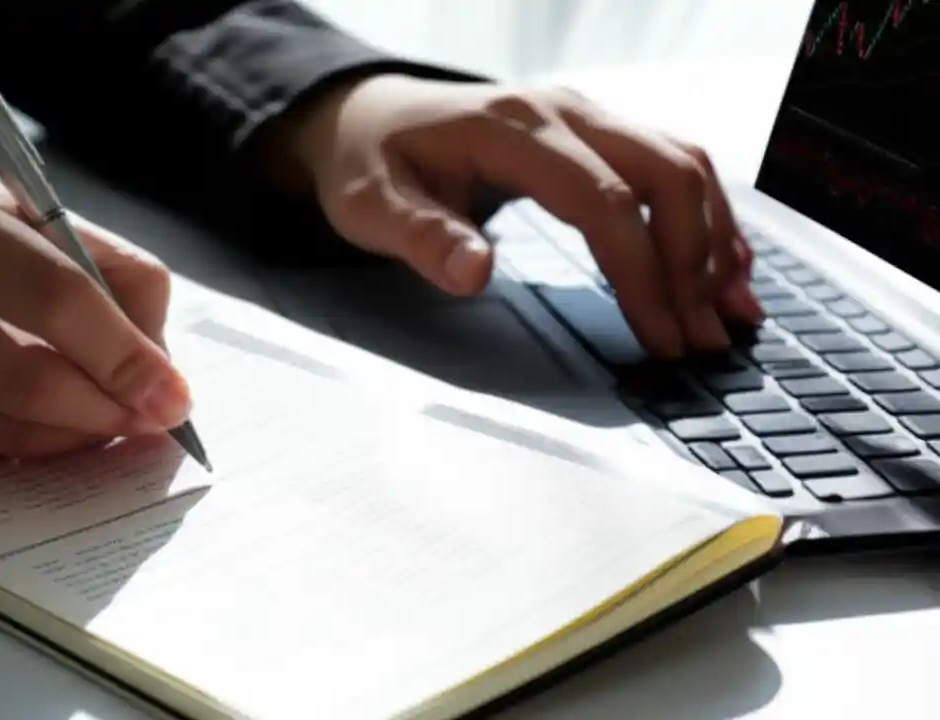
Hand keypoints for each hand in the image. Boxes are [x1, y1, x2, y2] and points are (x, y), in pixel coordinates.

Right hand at [0, 170, 188, 458]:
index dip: (125, 352)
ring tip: (108, 421)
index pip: (52, 292)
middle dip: (106, 409)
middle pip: (22, 377)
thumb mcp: (10, 215)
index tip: (175, 393)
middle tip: (151, 420)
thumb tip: (159, 361)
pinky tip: (45, 428)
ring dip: (73, 436)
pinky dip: (23, 447)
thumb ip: (100, 268)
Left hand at [269, 74, 763, 358]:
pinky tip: (722, 267)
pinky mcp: (595, 132)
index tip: (661, 336)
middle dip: (694, 262)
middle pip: (664, 173)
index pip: (602, 200)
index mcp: (511, 129)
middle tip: (703, 338)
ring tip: (731, 313)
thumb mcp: (371, 206)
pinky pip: (669, 164)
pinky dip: (705, 216)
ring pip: (681, 164)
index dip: (640, 272)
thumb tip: (474, 274)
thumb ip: (421, 238)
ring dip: (714, 238)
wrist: (368, 116)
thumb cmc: (370, 163)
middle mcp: (562, 111)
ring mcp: (584, 116)